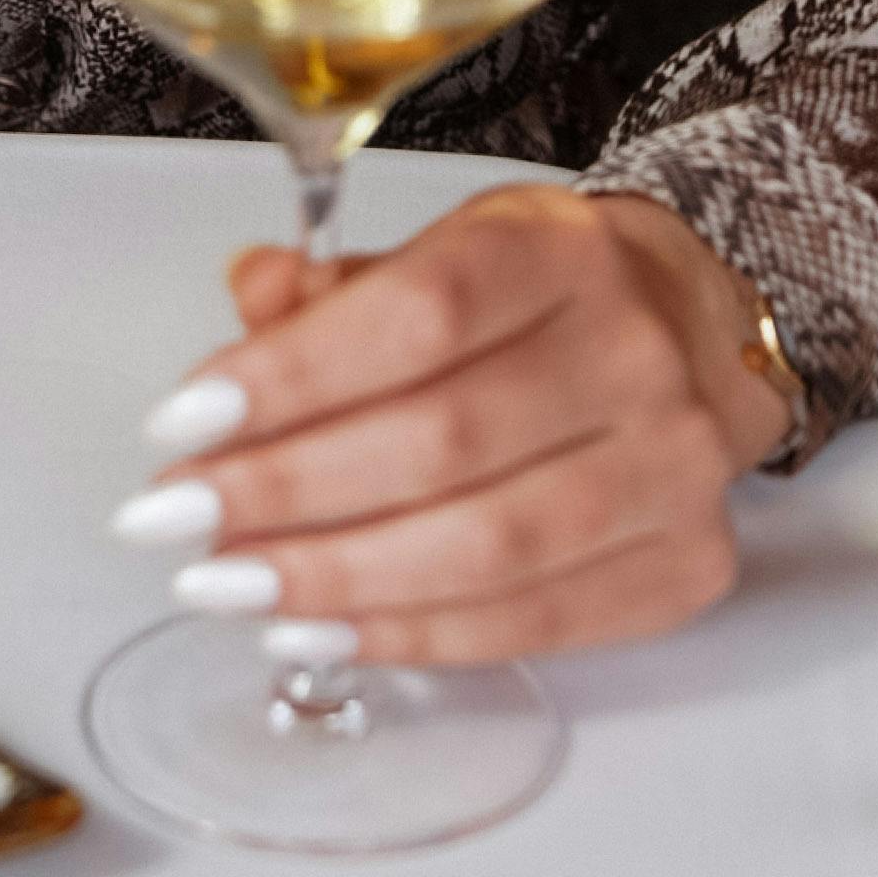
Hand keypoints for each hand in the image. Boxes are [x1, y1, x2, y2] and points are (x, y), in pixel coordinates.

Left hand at [111, 185, 790, 663]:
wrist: (701, 330)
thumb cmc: (548, 289)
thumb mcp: (451, 243)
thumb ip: (343, 282)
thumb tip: (252, 295)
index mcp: (566, 252)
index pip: (418, 316)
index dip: (292, 376)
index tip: (182, 421)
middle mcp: (634, 357)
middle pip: (439, 444)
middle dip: (284, 492)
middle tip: (176, 520)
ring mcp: (673, 472)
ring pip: (483, 550)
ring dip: (333, 579)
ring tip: (228, 586)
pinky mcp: (683, 569)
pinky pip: (529, 623)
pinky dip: (409, 634)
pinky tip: (318, 629)